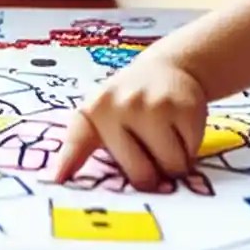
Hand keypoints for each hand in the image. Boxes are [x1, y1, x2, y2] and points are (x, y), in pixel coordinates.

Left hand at [53, 54, 207, 190]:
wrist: (167, 68)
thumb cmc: (125, 103)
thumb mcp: (97, 115)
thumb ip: (81, 146)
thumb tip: (58, 178)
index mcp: (94, 111)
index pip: (80, 142)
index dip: (69, 164)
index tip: (58, 180)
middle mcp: (122, 106)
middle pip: (142, 175)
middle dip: (151, 178)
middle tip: (149, 158)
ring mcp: (156, 105)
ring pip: (172, 166)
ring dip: (173, 163)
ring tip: (164, 140)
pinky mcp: (187, 106)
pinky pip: (192, 151)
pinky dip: (189, 148)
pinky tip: (179, 128)